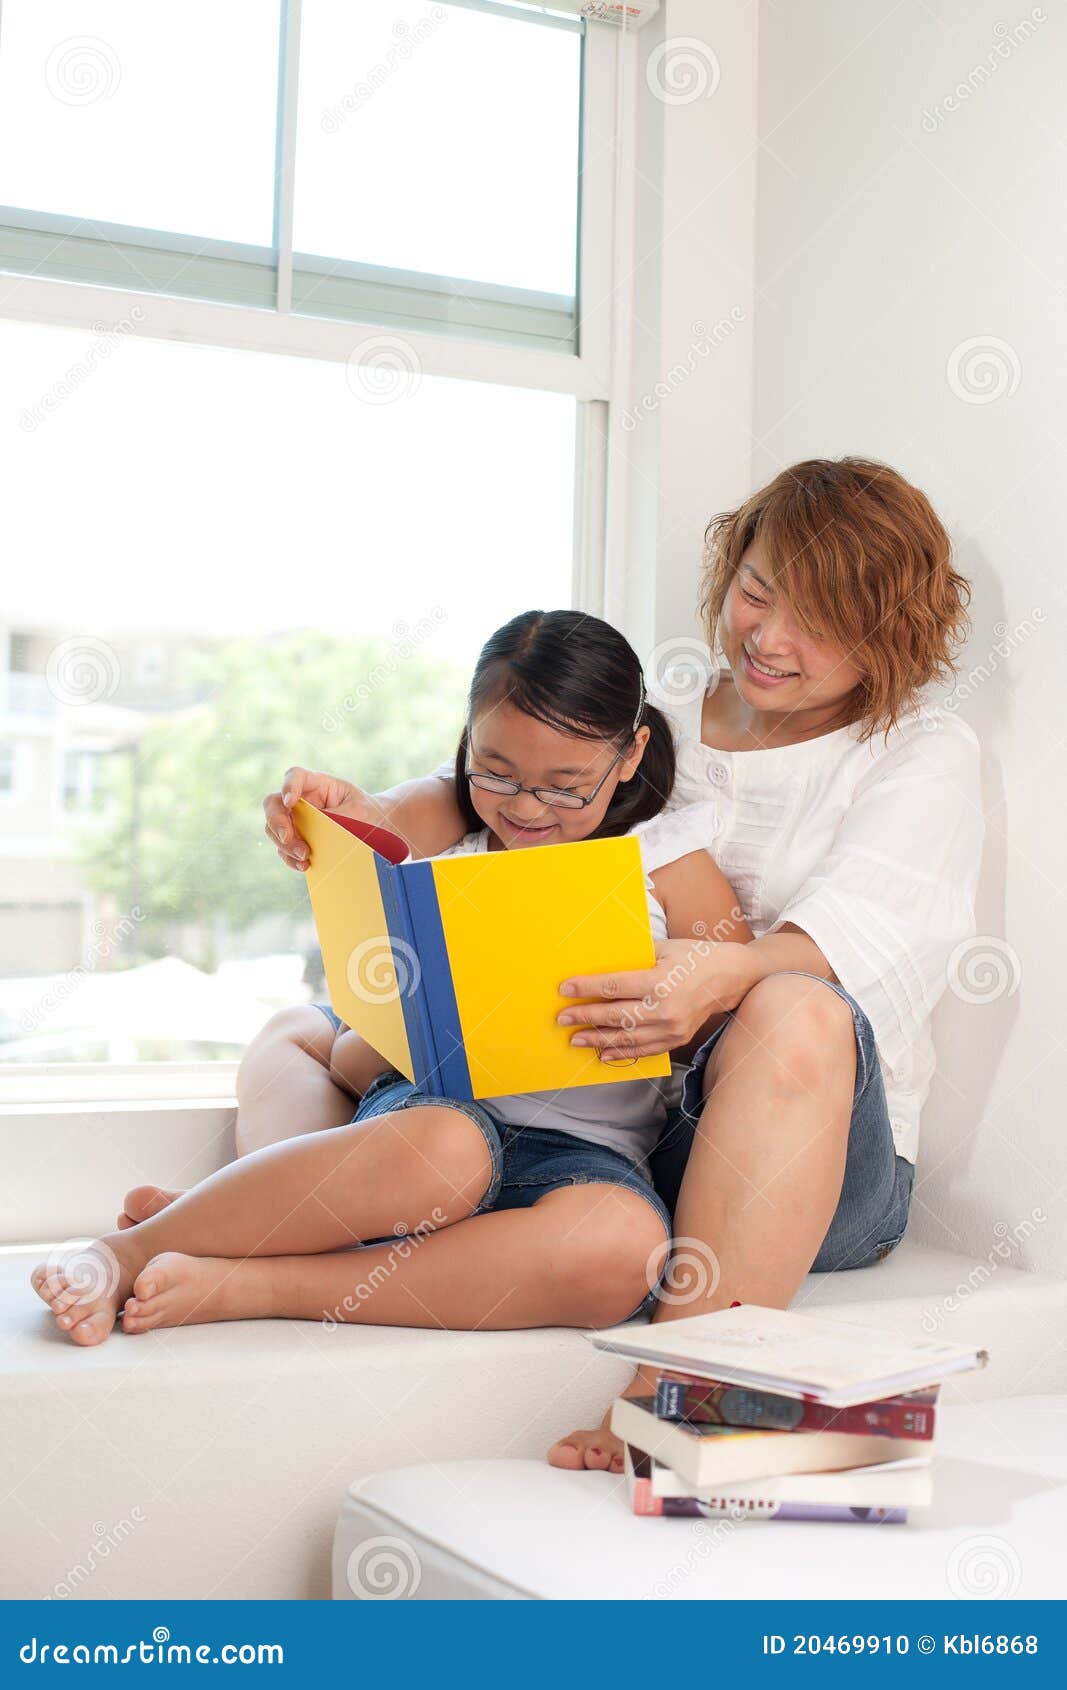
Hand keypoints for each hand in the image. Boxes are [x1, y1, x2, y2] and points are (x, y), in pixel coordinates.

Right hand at [263, 766, 380, 871]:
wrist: (374, 827)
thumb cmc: (367, 813)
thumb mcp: (358, 812)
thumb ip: (337, 819)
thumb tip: (317, 837)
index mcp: (318, 784)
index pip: (295, 776)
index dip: (288, 786)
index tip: (290, 802)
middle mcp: (302, 800)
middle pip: (274, 804)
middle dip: (277, 822)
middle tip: (287, 838)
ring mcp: (297, 820)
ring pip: (273, 828)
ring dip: (284, 844)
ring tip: (304, 856)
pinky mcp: (298, 839)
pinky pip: (284, 848)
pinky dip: (290, 858)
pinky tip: (304, 865)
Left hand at [557, 939, 758, 1058]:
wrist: (733, 977)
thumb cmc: (696, 956)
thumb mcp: (665, 948)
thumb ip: (634, 958)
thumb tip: (600, 963)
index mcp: (660, 981)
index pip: (613, 986)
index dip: (586, 988)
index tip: (565, 990)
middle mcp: (665, 1008)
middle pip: (615, 1015)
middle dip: (585, 1017)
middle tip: (563, 1019)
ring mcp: (672, 1028)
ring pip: (627, 1038)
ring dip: (598, 1039)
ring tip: (576, 1039)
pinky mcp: (677, 1039)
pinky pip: (644, 1050)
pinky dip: (622, 1053)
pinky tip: (604, 1052)